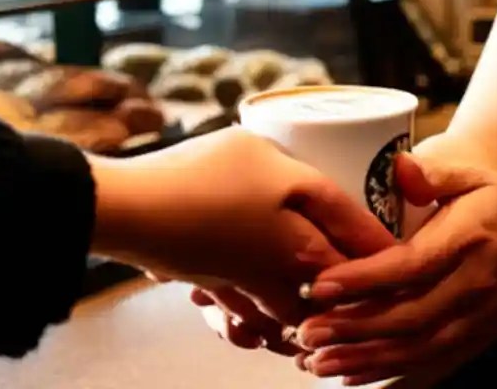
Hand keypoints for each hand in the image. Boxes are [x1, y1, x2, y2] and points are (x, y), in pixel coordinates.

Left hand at [89, 126, 396, 326]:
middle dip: (305, 285)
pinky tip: (238, 325)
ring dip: (266, 297)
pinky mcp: (185, 217)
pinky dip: (234, 289)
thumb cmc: (192, 220)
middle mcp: (252, 169)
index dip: (367, 241)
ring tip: (269, 336)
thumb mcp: (268, 252)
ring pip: (259, 251)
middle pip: (298, 233)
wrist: (107, 214)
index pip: (341, 204)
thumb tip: (338, 295)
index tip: (389, 267)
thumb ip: (312, 272)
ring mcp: (215, 191)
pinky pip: (225, 255)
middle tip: (317, 319)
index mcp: (280, 161)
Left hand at [293, 154, 496, 385]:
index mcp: (469, 241)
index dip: (361, 280)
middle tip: (303, 329)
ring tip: (313, 359)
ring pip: (413, 350)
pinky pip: (426, 366)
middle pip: (406, 318)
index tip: (318, 285)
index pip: (409, 267)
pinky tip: (348, 375)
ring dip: (361, 358)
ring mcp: (473, 321)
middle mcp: (472, 287)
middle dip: (351, 328)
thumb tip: (398, 165)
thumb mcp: (476, 178)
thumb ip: (435, 172)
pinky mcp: (472, 342)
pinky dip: (386, 375)